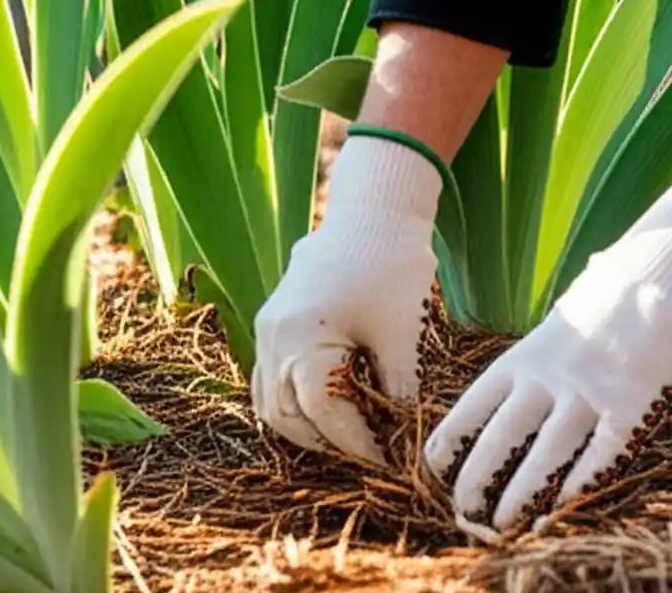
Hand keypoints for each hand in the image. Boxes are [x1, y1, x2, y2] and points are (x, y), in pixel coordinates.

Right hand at [253, 136, 440, 463]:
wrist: (373, 210)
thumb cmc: (391, 264)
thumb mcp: (402, 332)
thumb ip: (398, 389)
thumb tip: (404, 435)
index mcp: (301, 337)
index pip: (322, 413)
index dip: (356, 443)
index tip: (387, 460)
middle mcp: (273, 336)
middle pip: (285, 415)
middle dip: (326, 443)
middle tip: (367, 455)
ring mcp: (267, 328)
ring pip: (270, 402)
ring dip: (305, 428)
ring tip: (348, 439)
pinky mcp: (273, 322)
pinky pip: (269, 378)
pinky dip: (293, 402)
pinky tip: (329, 411)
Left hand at [423, 155, 671, 538]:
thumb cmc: (619, 285)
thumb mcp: (565, 314)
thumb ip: (545, 351)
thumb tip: (534, 370)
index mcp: (526, 354)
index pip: (470, 408)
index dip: (448, 446)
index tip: (436, 472)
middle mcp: (549, 377)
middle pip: (497, 442)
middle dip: (474, 483)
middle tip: (464, 513)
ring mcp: (590, 394)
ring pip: (541, 459)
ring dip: (519, 499)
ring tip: (504, 526)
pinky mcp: (633, 407)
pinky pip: (599, 458)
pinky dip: (577, 488)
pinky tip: (560, 510)